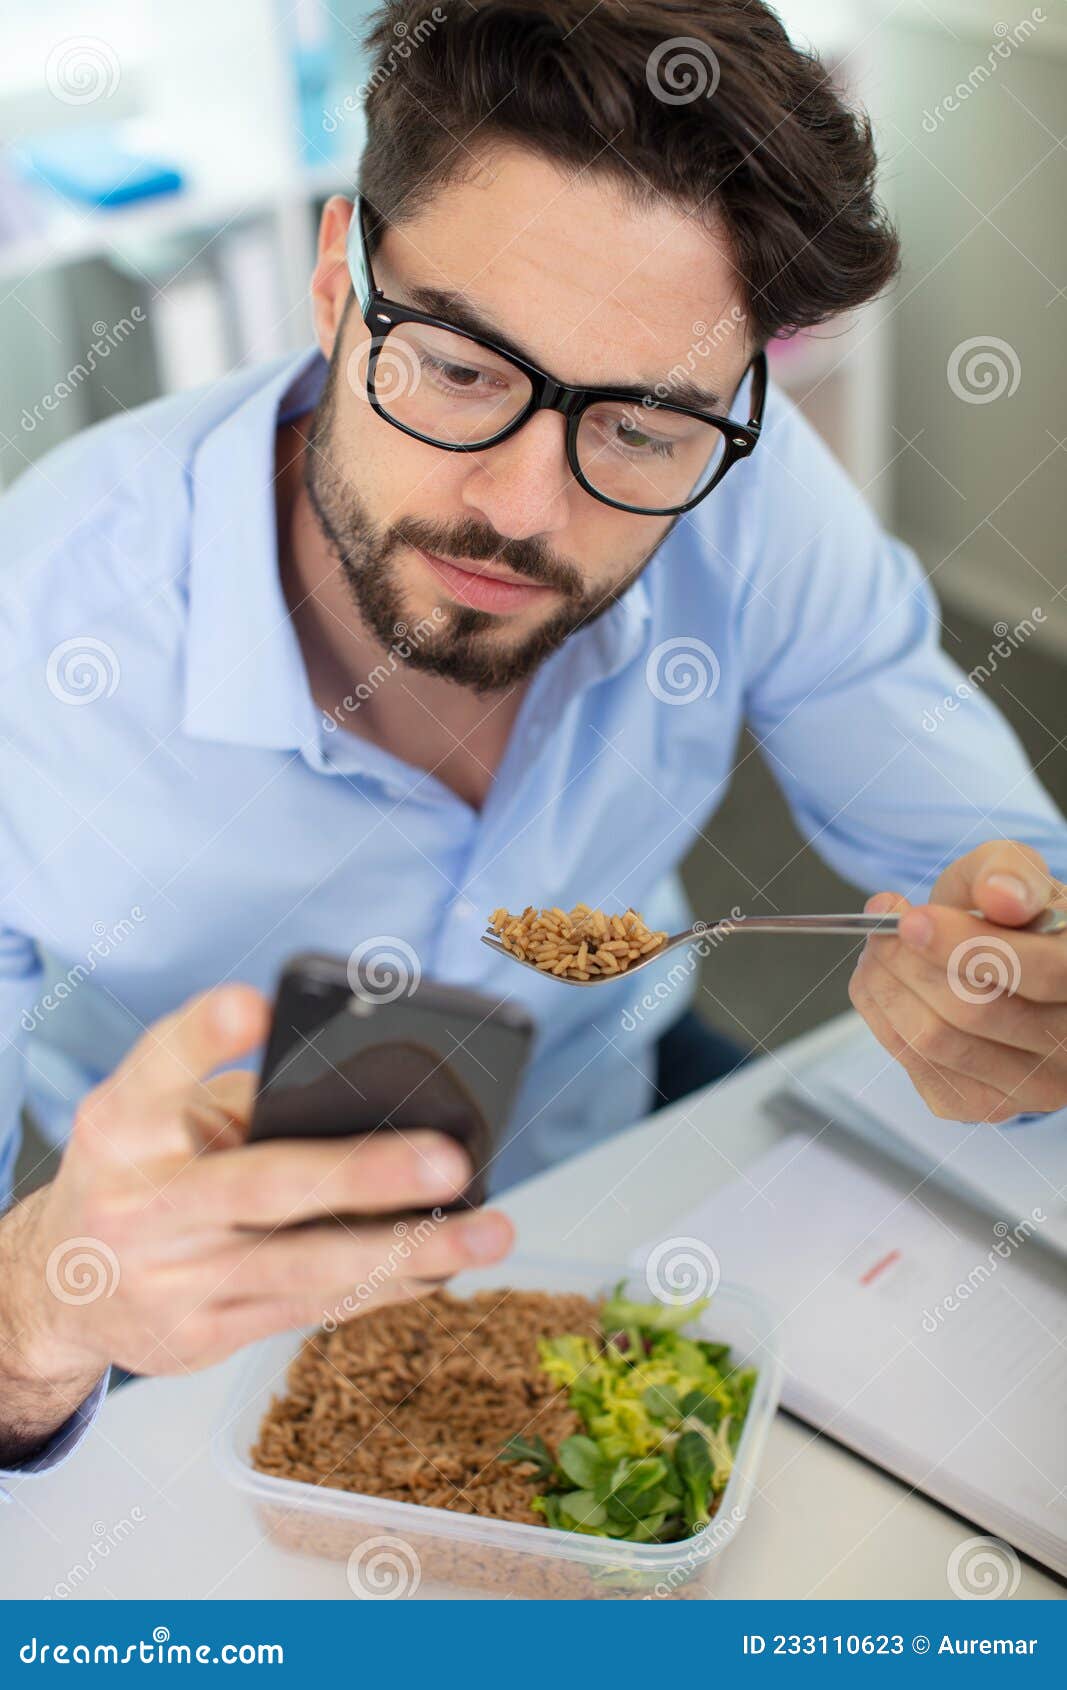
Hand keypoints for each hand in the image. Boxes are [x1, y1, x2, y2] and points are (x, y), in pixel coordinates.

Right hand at [1, 985, 512, 1424]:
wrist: (55, 1286)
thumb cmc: (136, 1172)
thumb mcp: (149, 1116)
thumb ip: (233, 1096)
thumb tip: (373, 1096)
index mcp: (119, 1122)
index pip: (159, 1063)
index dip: (206, 1034)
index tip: (257, 1006)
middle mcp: (136, 1201)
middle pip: (261, 1184)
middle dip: (363, 1175)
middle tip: (448, 1160)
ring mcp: (168, 1279)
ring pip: (307, 1266)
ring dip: (410, 1250)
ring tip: (490, 1231)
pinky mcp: (199, 1338)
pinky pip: (310, 1308)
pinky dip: (386, 1286)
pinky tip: (444, 1266)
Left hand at [848, 841, 1066, 1122]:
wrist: (1007, 963)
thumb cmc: (1012, 916)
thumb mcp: (1014, 874)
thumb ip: (1008, 872)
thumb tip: (1001, 894)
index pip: (1041, 972)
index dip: (967, 946)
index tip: (910, 919)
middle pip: (975, 1010)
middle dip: (908, 962)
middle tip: (880, 927)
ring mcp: (1034, 1086)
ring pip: (937, 1041)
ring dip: (886, 989)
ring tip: (875, 951)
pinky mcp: (987, 1106)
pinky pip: (917, 1066)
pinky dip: (883, 1018)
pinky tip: (883, 986)